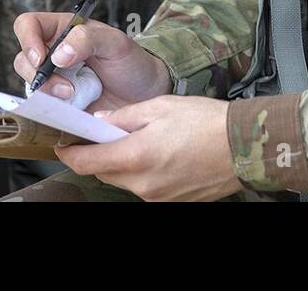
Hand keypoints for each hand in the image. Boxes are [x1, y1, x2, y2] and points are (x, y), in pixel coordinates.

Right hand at [12, 12, 171, 110]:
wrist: (146, 96)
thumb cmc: (132, 63)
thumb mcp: (116, 43)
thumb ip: (88, 39)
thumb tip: (59, 53)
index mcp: (64, 30)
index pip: (28, 25)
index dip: (27, 39)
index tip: (41, 57)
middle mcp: (53, 54)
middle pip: (23, 59)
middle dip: (38, 75)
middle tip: (64, 85)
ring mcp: (54, 81)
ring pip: (29, 85)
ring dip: (46, 93)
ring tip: (72, 96)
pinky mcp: (58, 105)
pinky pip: (42, 108)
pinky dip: (52, 110)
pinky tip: (72, 109)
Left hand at [54, 95, 241, 200]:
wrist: (244, 145)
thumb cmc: (206, 122)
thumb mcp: (159, 106)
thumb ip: (124, 117)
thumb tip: (102, 122)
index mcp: (136, 156)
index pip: (86, 163)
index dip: (69, 153)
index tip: (63, 144)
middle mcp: (144, 183)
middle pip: (104, 173)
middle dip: (99, 155)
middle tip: (104, 134)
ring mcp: (158, 196)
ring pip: (124, 181)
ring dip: (122, 163)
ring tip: (139, 140)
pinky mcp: (172, 201)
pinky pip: (145, 187)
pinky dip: (142, 171)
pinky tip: (158, 153)